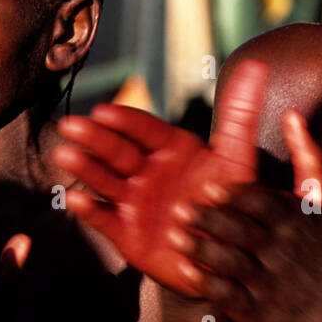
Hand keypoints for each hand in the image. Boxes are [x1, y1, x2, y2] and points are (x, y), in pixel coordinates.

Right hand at [51, 60, 268, 295]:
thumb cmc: (231, 203)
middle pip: (118, 150)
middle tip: (71, 125)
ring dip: (85, 167)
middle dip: (94, 138)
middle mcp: (147, 171)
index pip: (144, 129)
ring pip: (105, 180)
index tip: (104, 110)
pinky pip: (105, 219)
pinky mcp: (127, 233)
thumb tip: (256, 65)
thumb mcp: (237, 157)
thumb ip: (241, 112)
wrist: (226, 256)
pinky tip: (75, 199)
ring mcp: (134, 201)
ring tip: (65, 155)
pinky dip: (90, 210)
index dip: (125, 120)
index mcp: (169, 149)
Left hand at [170, 109, 321, 321]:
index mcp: (293, 221)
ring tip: (174, 235)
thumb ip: (307, 156)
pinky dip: (208, 285)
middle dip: (211, 221)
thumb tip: (292, 113)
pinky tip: (186, 273)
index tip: (209, 188)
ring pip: (231, 263)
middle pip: (242, 232)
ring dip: (202, 250)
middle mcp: (281, 251)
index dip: (235, 198)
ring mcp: (269, 282)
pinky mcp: (258, 310)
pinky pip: (230, 296)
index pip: (261, 205)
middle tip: (179, 208)